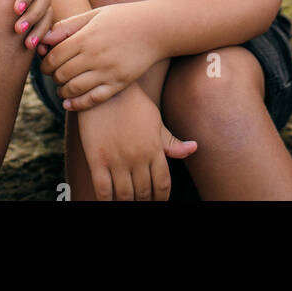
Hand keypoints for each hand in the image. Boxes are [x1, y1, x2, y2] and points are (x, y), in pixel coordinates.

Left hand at [39, 3, 161, 110]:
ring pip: (73, 89)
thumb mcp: (94, 14)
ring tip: (62, 88)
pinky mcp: (119, 83)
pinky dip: (77, 104)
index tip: (46, 64)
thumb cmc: (123, 18)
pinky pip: (93, 99)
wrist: (157, 28)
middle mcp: (95, 55)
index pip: (54, 57)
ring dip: (62, 91)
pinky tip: (69, 103)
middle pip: (61, 74)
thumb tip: (43, 39)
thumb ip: (68, 26)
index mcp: (86, 37)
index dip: (45, 63)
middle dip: (53, 76)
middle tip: (55, 75)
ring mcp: (108, 71)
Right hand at [76, 84, 197, 200]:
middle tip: (142, 202)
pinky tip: (109, 200)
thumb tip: (194, 148)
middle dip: (145, 201)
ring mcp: (117, 159)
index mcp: (154, 149)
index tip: (158, 201)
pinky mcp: (97, 159)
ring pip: (125, 195)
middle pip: (144, 192)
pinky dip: (107, 200)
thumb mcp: (156, 120)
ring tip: (128, 202)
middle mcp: (137, 157)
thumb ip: (171, 141)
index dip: (161, 198)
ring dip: (128, 202)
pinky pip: (103, 189)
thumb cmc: (133, 104)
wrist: (106, 90)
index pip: (162, 184)